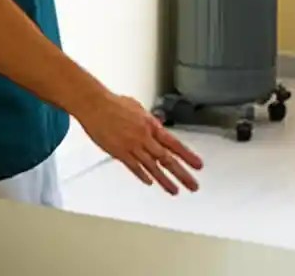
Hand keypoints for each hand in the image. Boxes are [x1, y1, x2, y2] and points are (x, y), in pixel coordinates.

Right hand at [77, 92, 203, 194]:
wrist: (96, 105)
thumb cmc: (115, 104)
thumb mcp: (139, 109)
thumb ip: (150, 121)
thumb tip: (158, 125)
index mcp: (152, 126)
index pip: (175, 144)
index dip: (188, 156)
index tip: (198, 165)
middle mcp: (145, 138)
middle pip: (167, 159)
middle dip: (182, 174)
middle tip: (193, 185)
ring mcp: (132, 146)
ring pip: (152, 167)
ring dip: (165, 180)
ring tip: (175, 191)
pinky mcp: (119, 152)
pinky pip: (133, 167)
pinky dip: (143, 175)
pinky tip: (151, 183)